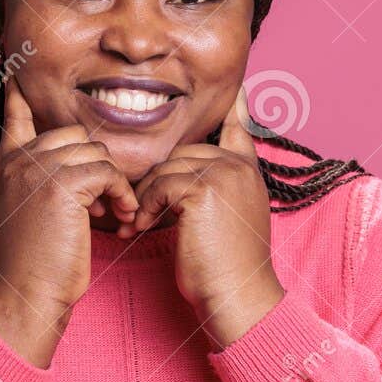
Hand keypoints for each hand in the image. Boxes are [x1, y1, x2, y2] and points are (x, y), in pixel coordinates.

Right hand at [0, 72, 138, 366]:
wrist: (26, 297)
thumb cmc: (37, 266)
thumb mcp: (30, 215)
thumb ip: (42, 185)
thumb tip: (81, 173)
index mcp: (9, 166)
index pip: (16, 115)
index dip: (19, 92)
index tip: (15, 68)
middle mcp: (19, 161)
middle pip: (76, 134)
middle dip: (98, 165)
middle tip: (107, 202)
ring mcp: (36, 169)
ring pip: (95, 151)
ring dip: (113, 181)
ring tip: (114, 212)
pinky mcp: (60, 184)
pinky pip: (106, 170)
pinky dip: (120, 192)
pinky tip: (120, 216)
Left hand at [123, 86, 284, 347]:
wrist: (237, 297)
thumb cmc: (223, 269)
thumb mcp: (223, 221)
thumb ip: (212, 191)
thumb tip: (176, 180)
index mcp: (247, 171)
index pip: (238, 128)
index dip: (235, 107)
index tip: (238, 85)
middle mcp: (239, 165)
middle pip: (181, 154)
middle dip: (155, 182)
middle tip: (134, 211)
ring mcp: (225, 173)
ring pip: (165, 168)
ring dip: (144, 198)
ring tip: (134, 224)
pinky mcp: (206, 187)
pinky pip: (160, 185)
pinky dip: (144, 208)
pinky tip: (140, 229)